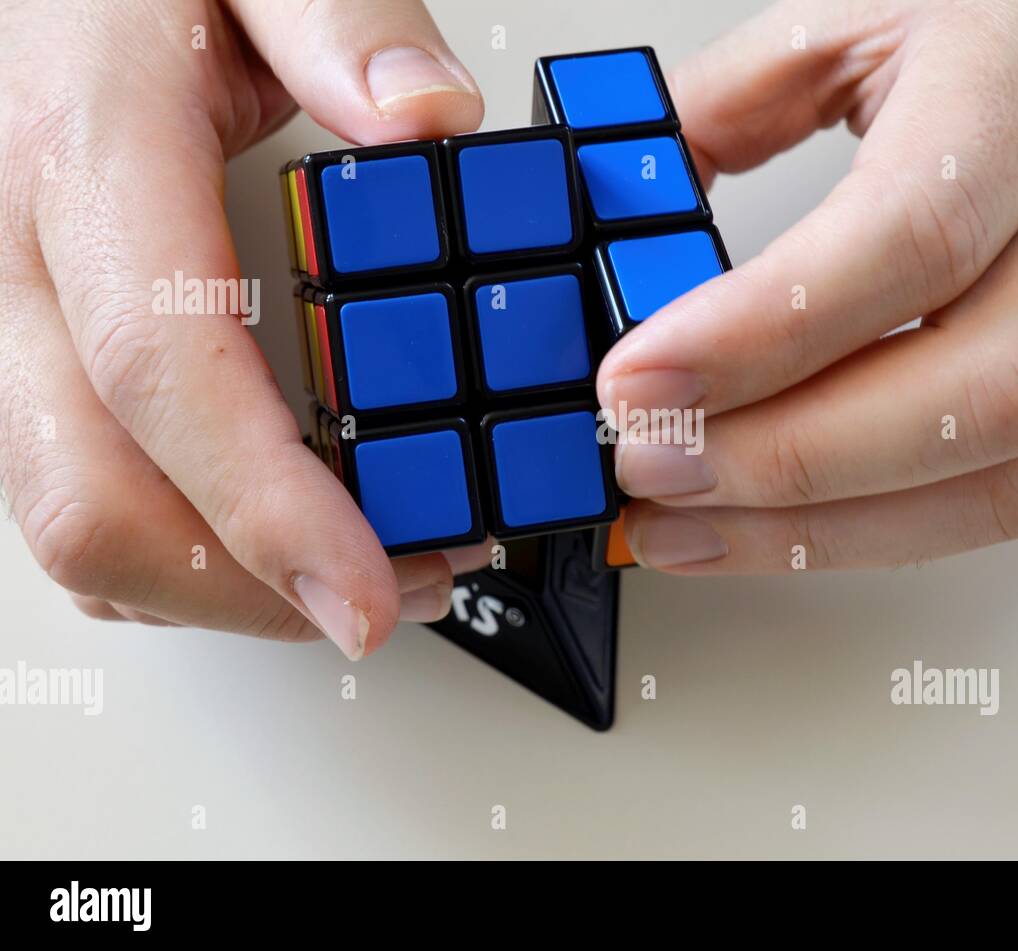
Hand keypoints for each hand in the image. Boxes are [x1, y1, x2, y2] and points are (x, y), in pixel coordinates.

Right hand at [0, 0, 490, 657]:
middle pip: (94, 495)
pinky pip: (74, 490)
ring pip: (74, 517)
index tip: (368, 593)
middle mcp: (17, 261)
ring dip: (225, 587)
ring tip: (373, 569)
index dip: (267, 510)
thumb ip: (341, 25)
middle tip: (405, 593)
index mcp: (85, 157)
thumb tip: (429, 119)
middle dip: (253, 588)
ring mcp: (8, 321)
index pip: (165, 371)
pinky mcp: (26, 352)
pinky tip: (279, 530)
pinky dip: (181, 550)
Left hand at [599, 0, 1017, 572]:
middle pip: (972, 388)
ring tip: (687, 525)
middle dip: (788, 457)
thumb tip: (621, 212)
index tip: (641, 383)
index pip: (910, 237)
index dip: (763, 332)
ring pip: (1005, 468)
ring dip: (825, 528)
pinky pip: (1016, 492)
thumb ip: (736, 103)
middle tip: (652, 467)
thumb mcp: (876, 14)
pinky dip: (884, 531)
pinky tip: (783, 531)